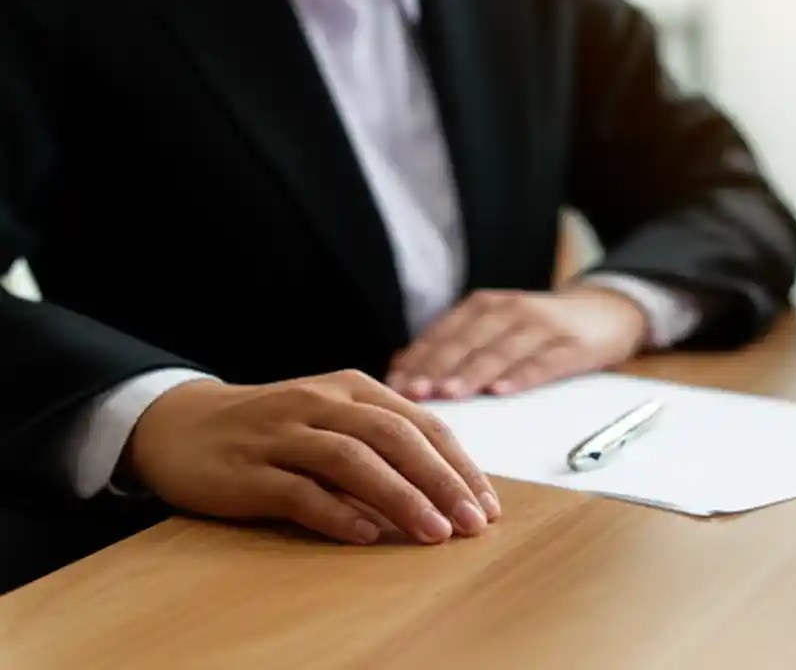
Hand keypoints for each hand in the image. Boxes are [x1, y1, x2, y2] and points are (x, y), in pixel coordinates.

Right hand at [127, 370, 501, 544]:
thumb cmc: (276, 428)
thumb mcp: (332, 419)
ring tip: (433, 532)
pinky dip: (336, 513)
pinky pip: (298, 490)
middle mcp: (321, 403)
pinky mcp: (247, 470)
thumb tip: (450, 487)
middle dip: (442, 482)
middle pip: (395, 438)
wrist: (180, 425)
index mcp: (351, 388)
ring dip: (400, 498)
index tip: (487, 505)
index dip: (458, 464)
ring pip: (353, 460)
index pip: (420, 423)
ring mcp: (282, 434)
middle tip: (472, 523)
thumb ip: (383, 442)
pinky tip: (366, 535)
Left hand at [387, 286, 648, 400]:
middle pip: (466, 342)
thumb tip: (399, 370)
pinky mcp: (573, 344)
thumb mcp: (496, 327)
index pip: (442, 334)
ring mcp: (542, 326)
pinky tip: (502, 392)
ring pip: (500, 351)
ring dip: (472, 373)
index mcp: (483, 306)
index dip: (417, 360)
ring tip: (449, 396)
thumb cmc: (540, 329)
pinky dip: (522, 376)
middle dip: (436, 369)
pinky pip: (544, 362)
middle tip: (412, 395)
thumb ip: (455, 345)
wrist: (607, 311)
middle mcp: (509, 310)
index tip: (391, 387)